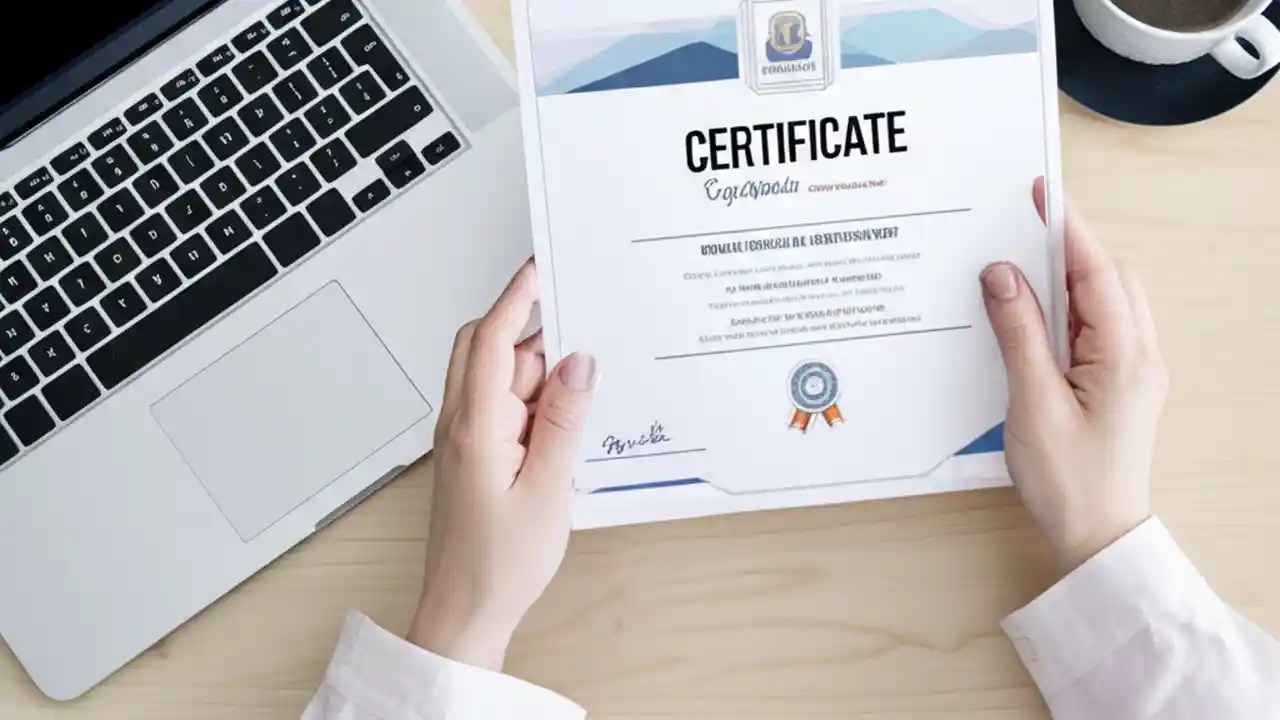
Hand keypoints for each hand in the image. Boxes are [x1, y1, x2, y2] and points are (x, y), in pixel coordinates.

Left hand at [408, 261, 598, 669]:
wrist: (464, 613)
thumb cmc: (497, 565)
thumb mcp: (547, 490)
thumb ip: (564, 421)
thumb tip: (579, 361)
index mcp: (474, 425)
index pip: (493, 339)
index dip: (517, 296)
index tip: (541, 266)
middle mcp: (463, 423)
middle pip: (491, 348)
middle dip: (533, 331)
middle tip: (582, 326)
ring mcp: (468, 438)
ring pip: (501, 377)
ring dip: (539, 372)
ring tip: (586, 390)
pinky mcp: (478, 454)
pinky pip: (507, 406)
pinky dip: (536, 400)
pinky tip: (568, 421)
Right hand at [981, 180, 1167, 573]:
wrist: (1097, 537)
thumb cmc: (1069, 481)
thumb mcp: (1033, 403)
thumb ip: (1019, 332)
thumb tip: (1002, 274)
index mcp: (1125, 356)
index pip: (1096, 272)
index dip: (1068, 229)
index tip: (1043, 193)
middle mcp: (1139, 356)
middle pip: (1108, 279)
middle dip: (1067, 249)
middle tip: (1022, 227)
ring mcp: (1133, 371)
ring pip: (1104, 302)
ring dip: (1067, 281)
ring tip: (1020, 273)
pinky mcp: (1119, 386)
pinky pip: (1097, 329)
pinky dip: (1067, 310)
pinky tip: (1033, 318)